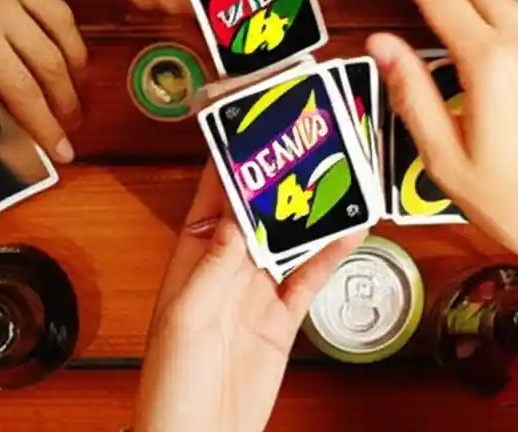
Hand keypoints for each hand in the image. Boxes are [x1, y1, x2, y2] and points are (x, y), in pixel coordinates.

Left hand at [0, 0, 86, 160]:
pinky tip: (51, 42)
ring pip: (59, 21)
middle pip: (51, 56)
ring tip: (73, 87)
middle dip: (66, 98)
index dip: (45, 123)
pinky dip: (57, 24)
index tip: (59, 148)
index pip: (23, 86)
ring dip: (73, 59)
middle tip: (72, 125)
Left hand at [135, 163, 363, 431]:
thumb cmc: (169, 386)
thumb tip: (234, 219)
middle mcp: (224, 272)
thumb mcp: (186, 318)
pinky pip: (308, 279)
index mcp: (190, 262)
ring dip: (312, 214)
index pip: (213, 199)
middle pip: (257, 214)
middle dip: (281, 182)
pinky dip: (329, 256)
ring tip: (339, 181)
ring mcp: (255, 294)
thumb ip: (214, 266)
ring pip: (288, 241)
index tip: (256, 130)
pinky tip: (347, 234)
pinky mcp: (280, 320)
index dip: (232, 163)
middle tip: (311, 148)